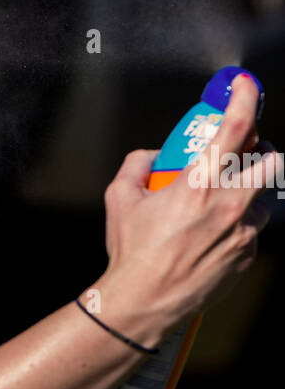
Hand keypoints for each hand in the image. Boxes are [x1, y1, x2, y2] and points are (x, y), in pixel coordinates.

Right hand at [100, 74, 278, 337]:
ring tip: (220, 204)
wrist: (143, 302)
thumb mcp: (119, 198)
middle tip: (244, 153)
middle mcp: (229, 205)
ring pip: (264, 198)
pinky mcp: (246, 256)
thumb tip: (152, 155)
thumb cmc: (131, 253)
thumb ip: (136, 165)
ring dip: (249, 193)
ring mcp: (243, 233)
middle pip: (273, 160)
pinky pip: (252, 231)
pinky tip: (210, 238)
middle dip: (262, 150)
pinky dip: (237, 227)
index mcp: (199, 184)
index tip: (245, 86)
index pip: (237, 128)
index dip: (245, 98)